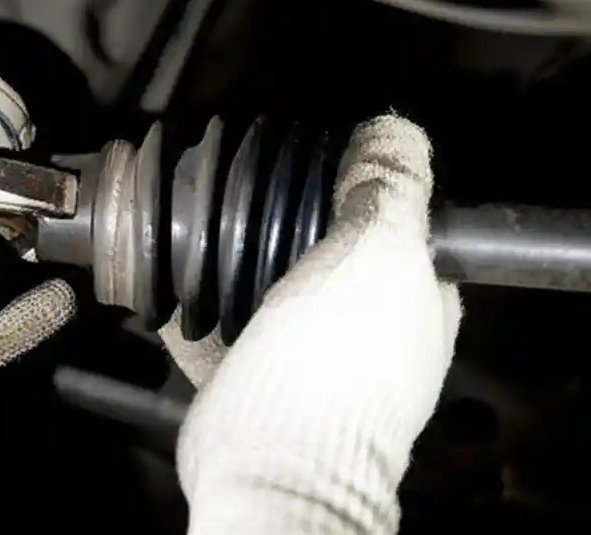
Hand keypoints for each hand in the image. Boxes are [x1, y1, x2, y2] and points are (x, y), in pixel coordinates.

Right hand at [174, 115, 460, 534]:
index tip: (321, 156)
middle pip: (324, 246)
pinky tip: (175, 271)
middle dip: (286, 216)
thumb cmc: (339, 367)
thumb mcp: (382, 249)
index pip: (399, 219)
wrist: (271, 462)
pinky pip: (218, 319)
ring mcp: (304, 352)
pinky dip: (195, 297)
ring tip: (203, 219)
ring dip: (235, 253)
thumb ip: (393, 185)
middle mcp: (364, 326)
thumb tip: (395, 128)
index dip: (364, 182)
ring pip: (268, 280)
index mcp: (414, 297)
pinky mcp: (248, 372)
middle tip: (249, 187)